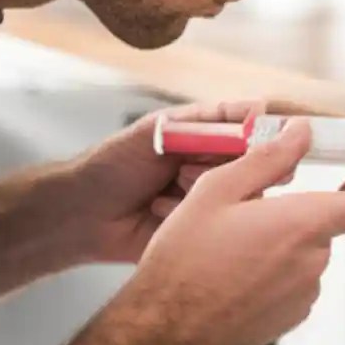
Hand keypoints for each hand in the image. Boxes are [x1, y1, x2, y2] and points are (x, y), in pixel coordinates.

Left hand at [67, 100, 265, 263]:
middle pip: (252, 167)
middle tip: (185, 168)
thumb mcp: (160, 130)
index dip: (261, 140)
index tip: (261, 144)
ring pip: (238, 197)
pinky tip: (160, 211)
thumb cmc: (114, 163)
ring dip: (202, 189)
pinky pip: (219, 228)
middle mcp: (215, 171)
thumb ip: (210, 120)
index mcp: (209, 140)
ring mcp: (210, 204)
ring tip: (169, 188)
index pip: (253, 135)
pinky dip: (190, 216)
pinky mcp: (202, 236)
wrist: (83, 213)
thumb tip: (260, 108)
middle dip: (221, 166)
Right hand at [112, 119, 344, 344]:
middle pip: (324, 222)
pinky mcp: (291, 315)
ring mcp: (304, 293)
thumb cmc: (184, 264)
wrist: (163, 329)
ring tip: (229, 247)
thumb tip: (299, 134)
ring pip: (304, 251)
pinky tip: (232, 271)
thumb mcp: (216, 191)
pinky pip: (291, 278)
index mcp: (302, 223)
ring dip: (277, 241)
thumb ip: (267, 159)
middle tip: (249, 211)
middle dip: (295, 211)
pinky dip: (270, 269)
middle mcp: (312, 261)